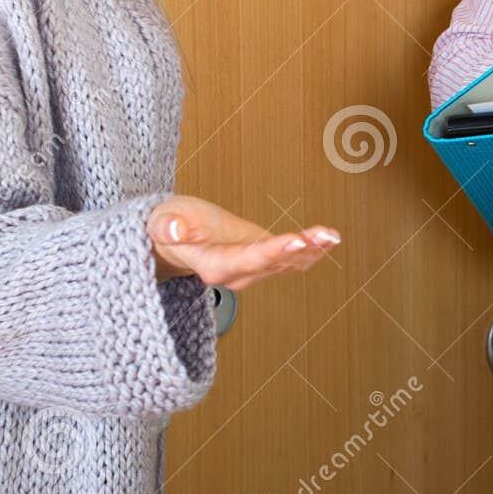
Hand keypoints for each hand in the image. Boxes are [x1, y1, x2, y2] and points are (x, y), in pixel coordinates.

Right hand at [146, 194, 340, 291]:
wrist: (176, 238)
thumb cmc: (170, 226)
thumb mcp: (160, 220)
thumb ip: (166, 226)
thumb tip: (174, 230)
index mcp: (212, 264)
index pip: (244, 260)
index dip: (270, 253)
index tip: (293, 241)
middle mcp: (236, 273)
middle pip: (271, 264)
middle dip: (300, 250)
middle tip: (324, 235)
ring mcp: (252, 269)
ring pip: (287, 263)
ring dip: (312, 250)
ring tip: (331, 235)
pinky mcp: (264, 260)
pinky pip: (291, 259)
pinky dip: (312, 249)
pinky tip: (329, 238)